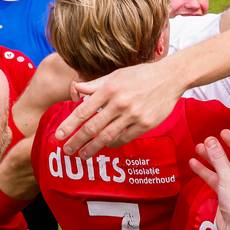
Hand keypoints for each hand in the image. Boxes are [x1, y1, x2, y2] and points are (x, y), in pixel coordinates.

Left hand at [54, 61, 184, 157]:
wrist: (171, 77)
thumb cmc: (141, 74)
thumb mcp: (116, 74)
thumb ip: (95, 84)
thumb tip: (76, 88)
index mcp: (109, 89)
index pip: (83, 111)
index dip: (69, 125)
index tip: (58, 135)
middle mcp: (119, 103)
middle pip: (92, 128)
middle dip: (77, 141)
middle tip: (66, 150)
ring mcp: (133, 115)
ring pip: (107, 137)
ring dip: (92, 148)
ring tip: (82, 155)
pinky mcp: (145, 124)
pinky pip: (124, 138)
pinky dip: (113, 144)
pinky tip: (105, 147)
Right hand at [190, 125, 229, 229]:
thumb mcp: (228, 176)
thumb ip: (218, 157)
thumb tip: (210, 140)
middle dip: (229, 144)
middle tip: (221, 132)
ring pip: (226, 166)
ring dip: (213, 157)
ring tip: (200, 146)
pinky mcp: (228, 193)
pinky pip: (217, 177)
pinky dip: (207, 171)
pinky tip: (194, 163)